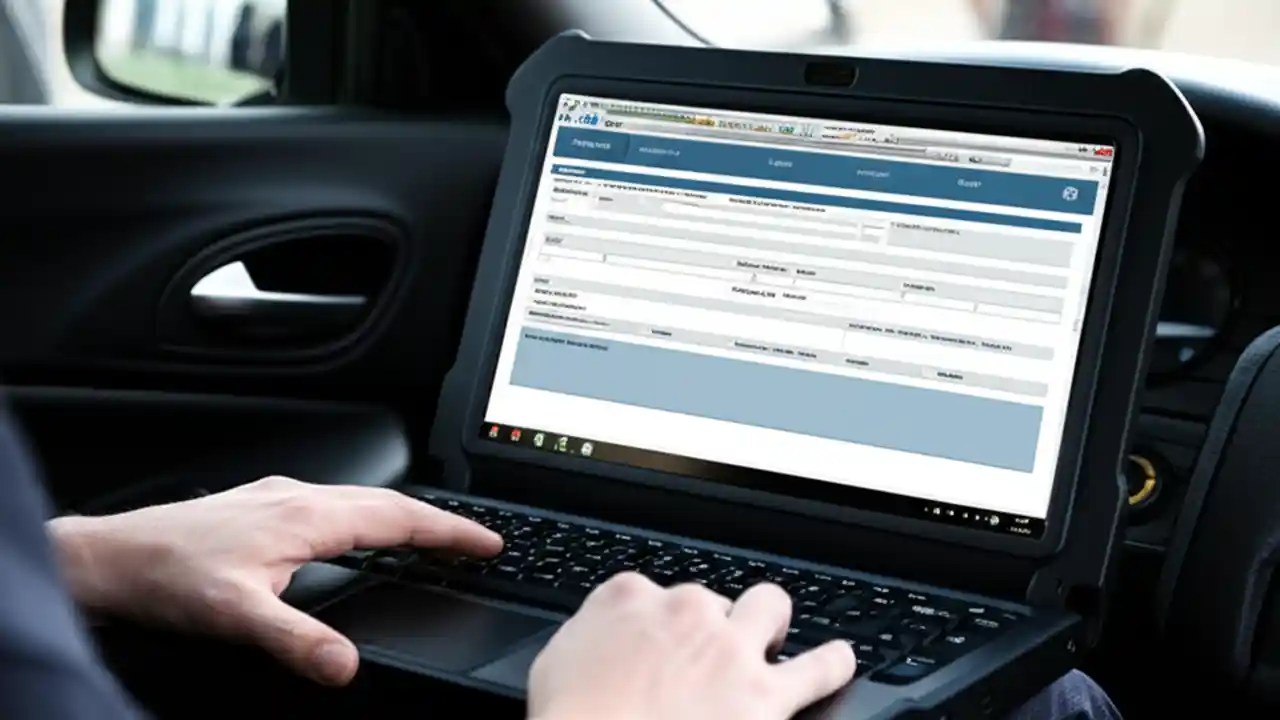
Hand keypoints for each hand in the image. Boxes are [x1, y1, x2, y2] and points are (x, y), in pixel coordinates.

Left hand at [47, 476, 501, 685]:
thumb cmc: (166, 577)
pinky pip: (335, 503)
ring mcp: (279, 496)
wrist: (110, 558)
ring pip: (360, 499)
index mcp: (307, 517)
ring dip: (402, 516)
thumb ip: (296, 641)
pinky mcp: (261, 504)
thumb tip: (347, 665)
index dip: (448, 532)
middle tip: (474, 541)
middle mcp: (298, 497)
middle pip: (387, 502)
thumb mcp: (235, 617)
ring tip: (428, 536)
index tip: (486, 542)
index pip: (398, 519)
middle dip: (437, 521)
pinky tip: (353, 532)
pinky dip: (367, 515)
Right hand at [528, 573, 855, 719]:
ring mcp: (729, 648)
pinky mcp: (765, 692)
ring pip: (770, 606)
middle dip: (712, 624)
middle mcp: (684, 611)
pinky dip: (833, 662)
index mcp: (627, 598)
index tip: (657, 644)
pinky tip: (839, 660)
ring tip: (776, 637)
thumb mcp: (554, 666)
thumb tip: (596, 643)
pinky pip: (818, 667)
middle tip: (704, 659)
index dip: (658, 622)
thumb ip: (587, 639)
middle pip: (710, 599)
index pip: (651, 592)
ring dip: (772, 621)